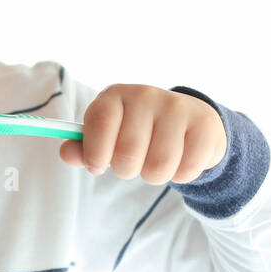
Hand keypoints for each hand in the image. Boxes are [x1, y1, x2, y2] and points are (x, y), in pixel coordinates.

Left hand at [59, 84, 226, 184]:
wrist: (189, 119)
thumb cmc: (138, 131)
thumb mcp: (107, 136)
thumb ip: (83, 148)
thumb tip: (67, 154)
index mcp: (115, 96)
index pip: (100, 123)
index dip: (95, 152)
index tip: (98, 164)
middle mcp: (145, 95)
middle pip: (128, 154)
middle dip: (127, 170)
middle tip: (133, 163)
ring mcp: (177, 108)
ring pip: (158, 167)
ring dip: (154, 176)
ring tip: (155, 162)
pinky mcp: (203, 126)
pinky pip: (185, 171)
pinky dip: (179, 176)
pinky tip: (179, 160)